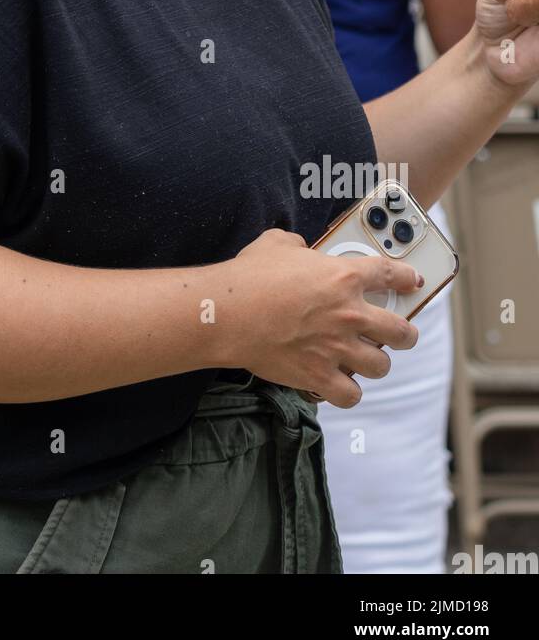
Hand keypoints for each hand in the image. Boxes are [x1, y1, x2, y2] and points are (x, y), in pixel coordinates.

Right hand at [219, 228, 420, 408]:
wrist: (228, 314)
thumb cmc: (249, 276)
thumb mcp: (277, 244)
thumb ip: (298, 246)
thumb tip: (299, 248)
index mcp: (344, 277)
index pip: (390, 275)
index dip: (406, 279)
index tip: (413, 282)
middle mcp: (349, 314)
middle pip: (401, 331)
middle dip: (406, 334)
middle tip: (402, 334)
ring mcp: (337, 349)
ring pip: (380, 366)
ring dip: (376, 363)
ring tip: (367, 360)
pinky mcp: (319, 376)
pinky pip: (351, 395)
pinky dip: (347, 391)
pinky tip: (340, 384)